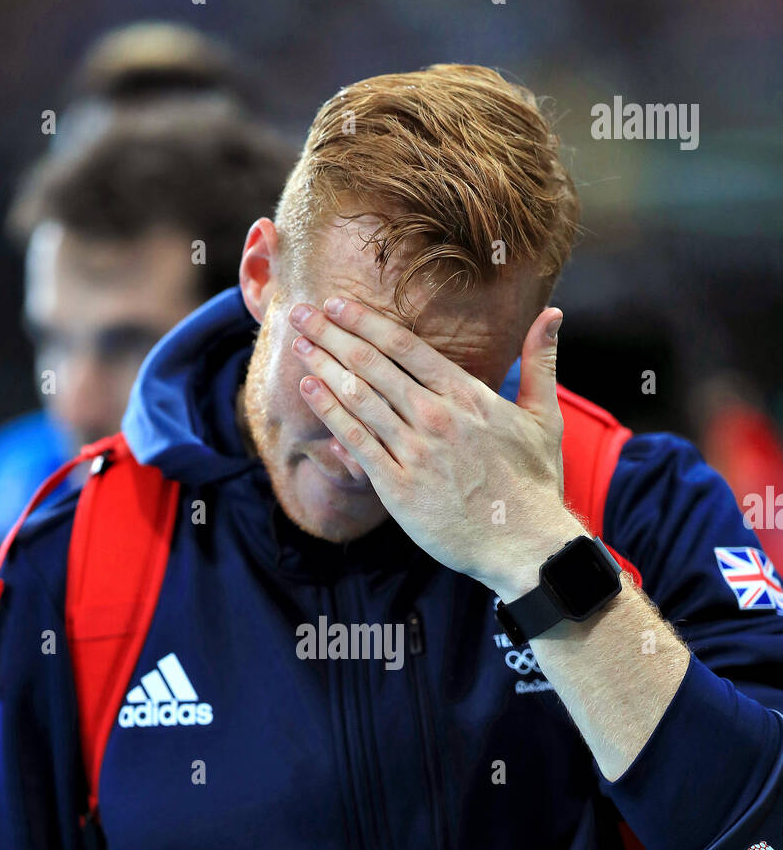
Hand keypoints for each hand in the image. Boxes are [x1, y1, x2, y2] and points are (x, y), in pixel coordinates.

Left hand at [289, 296, 582, 596]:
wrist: (524, 544)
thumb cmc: (534, 484)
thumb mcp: (545, 418)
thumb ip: (540, 362)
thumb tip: (552, 314)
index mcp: (468, 396)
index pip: (405, 347)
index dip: (365, 323)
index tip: (337, 305)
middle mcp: (437, 417)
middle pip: (373, 365)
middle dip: (331, 334)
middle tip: (300, 313)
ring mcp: (415, 451)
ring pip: (358, 398)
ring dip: (323, 366)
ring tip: (298, 344)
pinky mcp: (399, 487)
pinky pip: (357, 442)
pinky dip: (330, 412)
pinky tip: (309, 390)